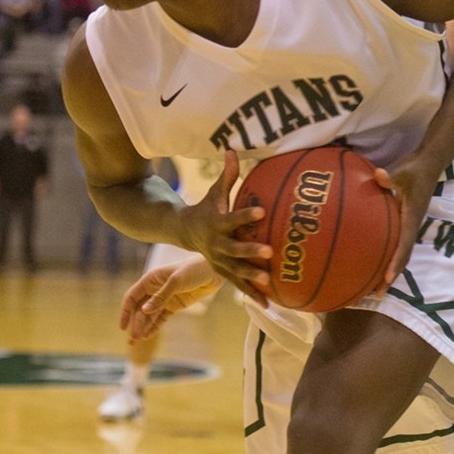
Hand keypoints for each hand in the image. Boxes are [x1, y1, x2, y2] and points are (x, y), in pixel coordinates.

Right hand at [119, 256, 220, 340]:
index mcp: (151, 280)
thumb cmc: (194, 269)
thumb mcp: (177, 281)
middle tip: (134, 338)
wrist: (214, 271)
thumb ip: (161, 296)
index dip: (125, 311)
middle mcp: (155, 289)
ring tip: (137, 340)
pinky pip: (161, 318)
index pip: (132, 297)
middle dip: (135, 323)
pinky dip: (154, 327)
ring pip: (149, 315)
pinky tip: (148, 336)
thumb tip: (144, 310)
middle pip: (140, 309)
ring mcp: (164, 298)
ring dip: (142, 327)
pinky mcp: (175, 306)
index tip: (122, 327)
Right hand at [177, 149, 270, 304]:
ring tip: (269, 281)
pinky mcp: (222, 272)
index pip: (232, 219)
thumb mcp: (214, 192)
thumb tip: (234, 149)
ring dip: (251, 277)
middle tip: (269, 252)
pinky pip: (237, 284)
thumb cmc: (206, 208)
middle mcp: (216, 245)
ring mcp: (218, 261)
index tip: (262, 212)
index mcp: (216, 223)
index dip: (245, 216)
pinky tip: (269, 304)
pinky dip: (252, 294)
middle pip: (234, 249)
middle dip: (250, 251)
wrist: (183, 232)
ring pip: (235, 270)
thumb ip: (227, 175)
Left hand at [373, 150, 438, 286]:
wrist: (428, 163)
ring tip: (375, 288)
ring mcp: (409, 225)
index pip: (404, 243)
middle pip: (403, 256)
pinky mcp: (404, 222)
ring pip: (400, 253)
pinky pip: (397, 244)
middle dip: (391, 276)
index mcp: (412, 217)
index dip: (396, 261)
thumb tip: (378, 176)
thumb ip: (391, 175)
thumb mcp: (403, 170)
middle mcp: (412, 225)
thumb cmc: (415, 168)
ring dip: (389, 270)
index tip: (387, 278)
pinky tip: (373, 263)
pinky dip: (387, 257)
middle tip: (377, 294)